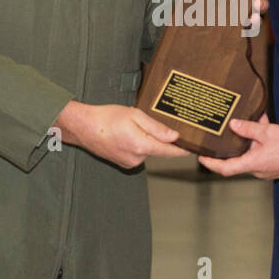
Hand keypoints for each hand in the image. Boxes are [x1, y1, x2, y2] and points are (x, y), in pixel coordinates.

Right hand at [54, 101, 190, 168]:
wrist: (84, 127)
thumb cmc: (106, 118)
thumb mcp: (134, 115)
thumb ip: (156, 127)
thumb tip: (174, 136)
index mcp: (141, 145)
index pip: (170, 151)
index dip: (183, 149)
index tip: (195, 148)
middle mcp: (137, 158)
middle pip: (159, 149)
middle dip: (160, 138)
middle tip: (152, 123)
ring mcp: (130, 162)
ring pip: (148, 151)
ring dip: (147, 141)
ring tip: (133, 127)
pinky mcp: (124, 162)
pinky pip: (138, 154)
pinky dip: (137, 145)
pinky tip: (126, 134)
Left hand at [198, 114, 278, 179]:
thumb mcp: (268, 132)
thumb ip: (249, 128)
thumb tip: (234, 125)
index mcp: (253, 163)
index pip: (226, 168)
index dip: (211, 164)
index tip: (201, 158)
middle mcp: (258, 170)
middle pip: (239, 158)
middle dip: (236, 143)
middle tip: (232, 129)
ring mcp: (267, 169)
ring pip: (252, 153)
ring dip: (252, 140)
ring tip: (256, 123)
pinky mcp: (274, 166)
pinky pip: (262, 154)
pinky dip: (261, 142)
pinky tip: (266, 127)